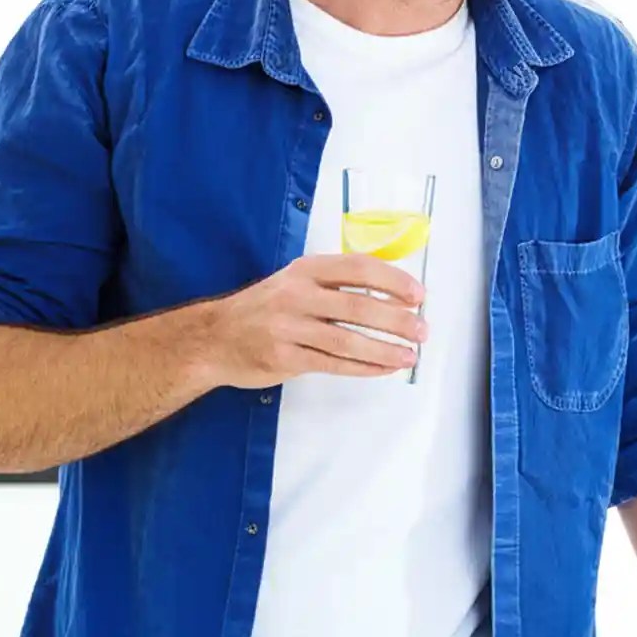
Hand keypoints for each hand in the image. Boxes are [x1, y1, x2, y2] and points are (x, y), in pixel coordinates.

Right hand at [202, 254, 427, 387]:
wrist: (214, 338)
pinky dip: (364, 367)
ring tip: (410, 356)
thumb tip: (393, 296)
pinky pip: (333, 364)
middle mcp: (297, 295)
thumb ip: (336, 285)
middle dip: (397, 321)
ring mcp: (288, 328)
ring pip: (348, 340)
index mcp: (306, 270)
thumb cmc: (265, 309)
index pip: (358, 268)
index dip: (393, 280)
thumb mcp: (296, 282)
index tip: (418, 295)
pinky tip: (384, 368)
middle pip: (358, 306)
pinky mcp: (284, 358)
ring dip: (385, 350)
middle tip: (422, 331)